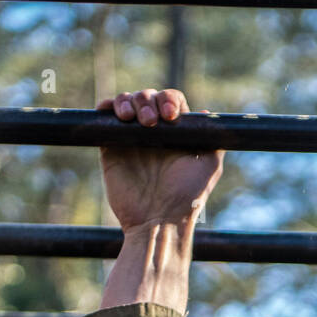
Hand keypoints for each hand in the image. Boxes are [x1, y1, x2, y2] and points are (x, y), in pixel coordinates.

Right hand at [96, 88, 224, 232]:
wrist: (158, 219)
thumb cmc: (187, 196)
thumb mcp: (209, 166)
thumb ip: (212, 139)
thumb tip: (205, 113)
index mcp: (175, 133)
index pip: (170, 101)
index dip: (168, 100)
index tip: (170, 116)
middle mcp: (153, 132)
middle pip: (146, 96)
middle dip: (147, 101)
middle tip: (150, 122)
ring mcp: (130, 138)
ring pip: (126, 102)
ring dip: (128, 101)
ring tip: (131, 119)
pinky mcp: (110, 147)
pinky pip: (104, 117)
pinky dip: (106, 106)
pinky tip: (112, 111)